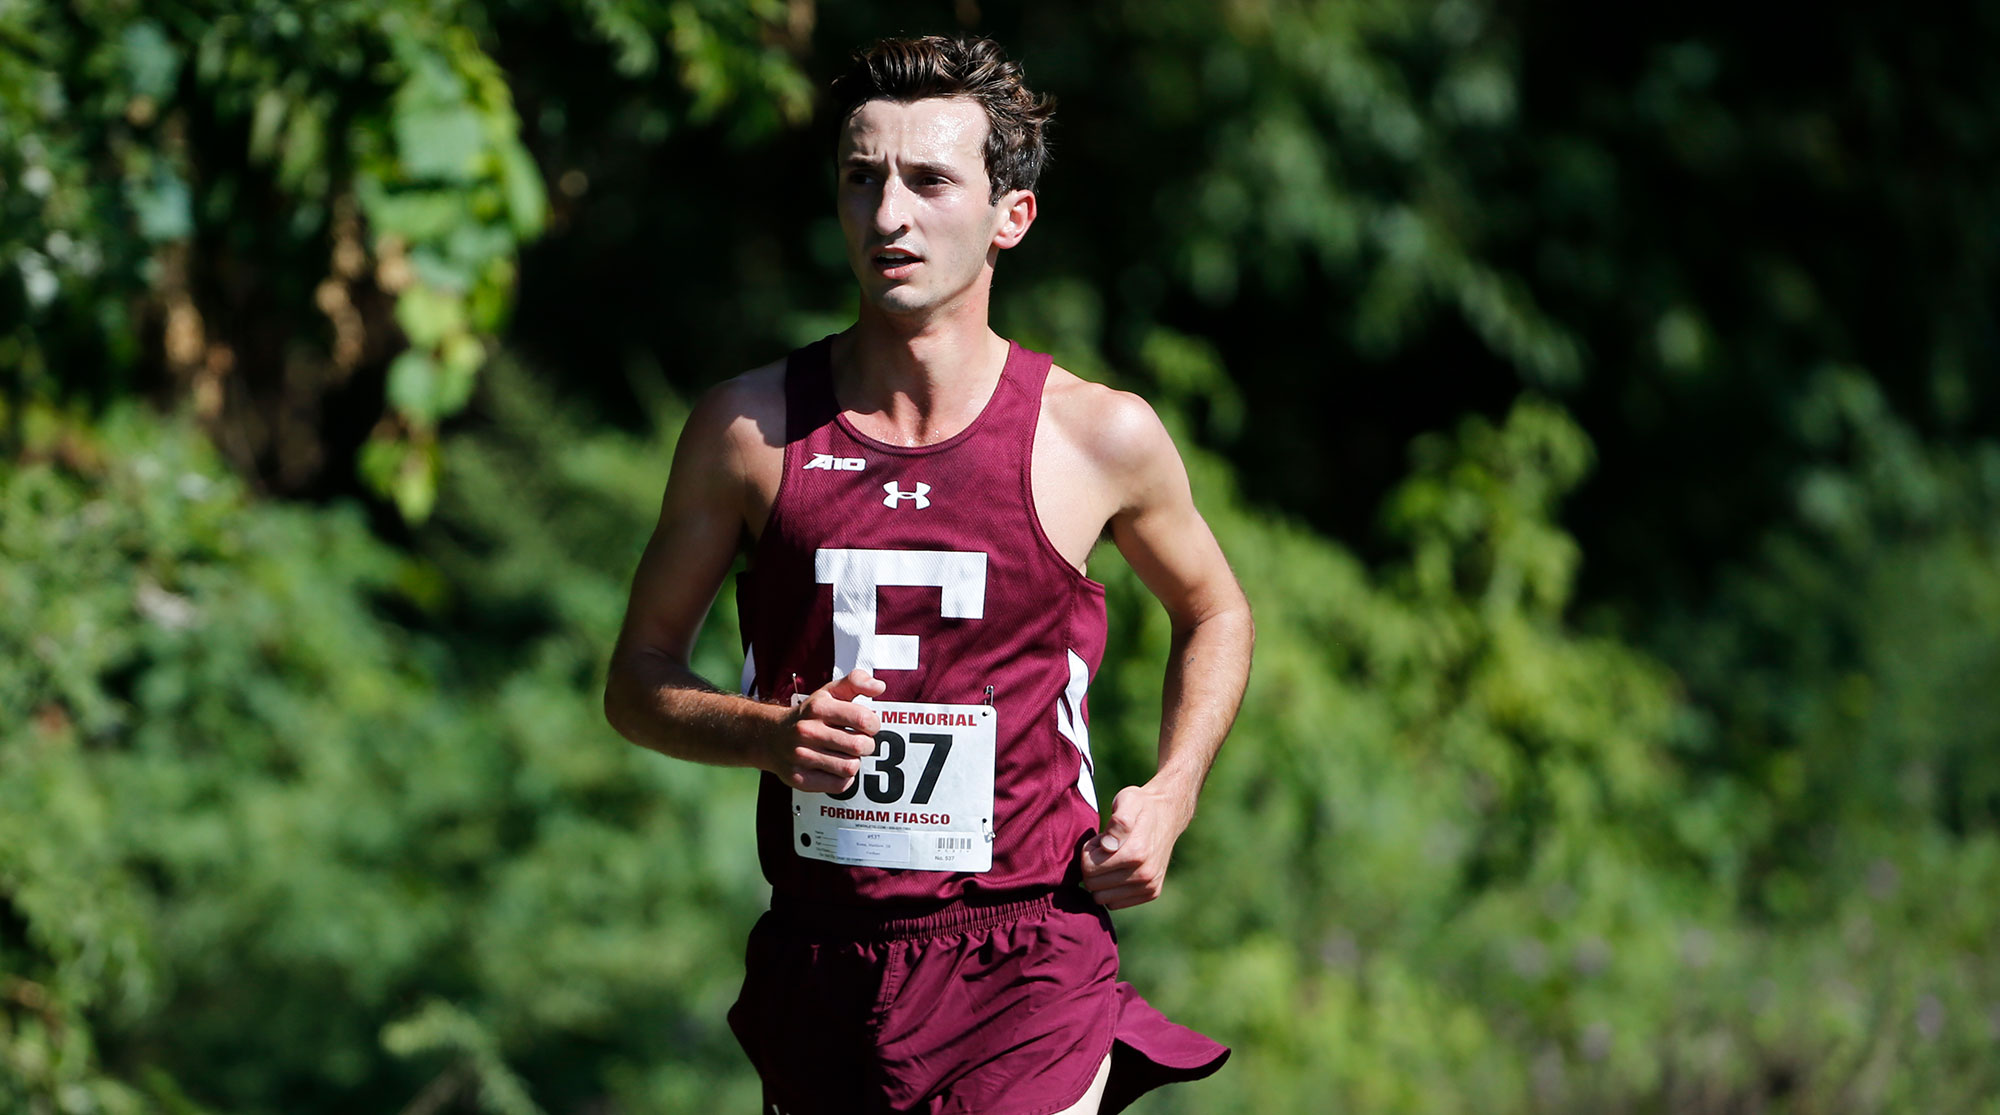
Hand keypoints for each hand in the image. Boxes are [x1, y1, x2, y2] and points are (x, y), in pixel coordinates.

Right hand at [766, 668, 886, 793]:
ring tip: (845, 755)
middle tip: (858, 742)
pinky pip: (839, 785)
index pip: (863, 718)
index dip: (873, 724)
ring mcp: (801, 756)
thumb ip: (856, 682)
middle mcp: (807, 731)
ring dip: (854, 762)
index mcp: (818, 708)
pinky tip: (835, 767)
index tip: (868, 725)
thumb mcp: (829, 692)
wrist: (770, 737)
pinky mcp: (799, 778)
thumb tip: (879, 687)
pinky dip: (843, 779)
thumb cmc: (808, 715)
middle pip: (860, 746)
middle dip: (866, 745)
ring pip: (850, 767)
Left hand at [1080, 782, 1193, 909]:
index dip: (1088, 853)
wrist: (1169, 814)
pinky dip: (1112, 890)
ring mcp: (1149, 886)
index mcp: (1136, 852)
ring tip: (1112, 859)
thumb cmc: (1142, 806)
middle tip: (1104, 850)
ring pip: (1102, 898)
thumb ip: (1118, 821)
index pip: (1089, 869)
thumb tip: (1108, 846)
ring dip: (1102, 880)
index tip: (1099, 840)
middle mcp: (1145, 874)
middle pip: (1093, 885)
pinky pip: (1115, 904)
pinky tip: (1119, 870)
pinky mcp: (1151, 893)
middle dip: (1092, 867)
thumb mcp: (1128, 800)